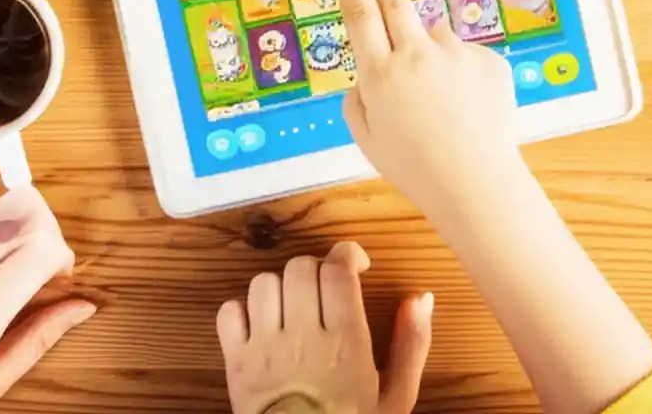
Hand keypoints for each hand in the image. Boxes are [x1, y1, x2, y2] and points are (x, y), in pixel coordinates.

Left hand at [217, 242, 433, 413]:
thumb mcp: (396, 397)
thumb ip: (411, 344)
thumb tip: (422, 297)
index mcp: (345, 343)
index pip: (337, 270)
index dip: (347, 254)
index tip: (356, 264)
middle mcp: (301, 338)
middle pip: (300, 268)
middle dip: (317, 269)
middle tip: (327, 290)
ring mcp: (263, 348)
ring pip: (264, 283)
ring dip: (281, 287)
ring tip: (295, 307)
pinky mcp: (234, 360)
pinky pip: (229, 311)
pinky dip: (243, 309)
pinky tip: (263, 325)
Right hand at [332, 0, 523, 210]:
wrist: (475, 183)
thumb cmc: (412, 166)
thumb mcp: (365, 136)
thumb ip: (357, 96)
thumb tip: (368, 70)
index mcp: (380, 75)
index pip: (360, 14)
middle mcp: (416, 56)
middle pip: (394, 2)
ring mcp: (456, 55)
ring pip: (433, 36)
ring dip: (427, 50)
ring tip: (437, 97)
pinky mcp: (488, 61)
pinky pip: (464, 55)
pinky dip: (458, 71)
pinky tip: (462, 105)